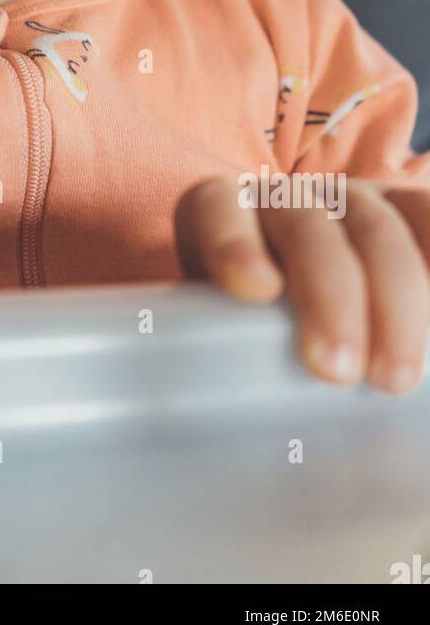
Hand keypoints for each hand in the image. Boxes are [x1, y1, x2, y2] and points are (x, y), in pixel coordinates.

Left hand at [174, 175, 429, 392]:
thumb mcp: (224, 334)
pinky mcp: (406, 207)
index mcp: (222, 215)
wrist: (309, 300)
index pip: (216, 208)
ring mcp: (352, 200)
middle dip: (329, 295)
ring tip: (396, 378)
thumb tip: (240, 424)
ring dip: (395, 300)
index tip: (256, 290)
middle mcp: (287, 200)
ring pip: (377, 229)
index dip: (233, 243)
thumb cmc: (251, 333)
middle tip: (336, 371)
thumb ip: (226, 351)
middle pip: (307, 228)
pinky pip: (429, 215)